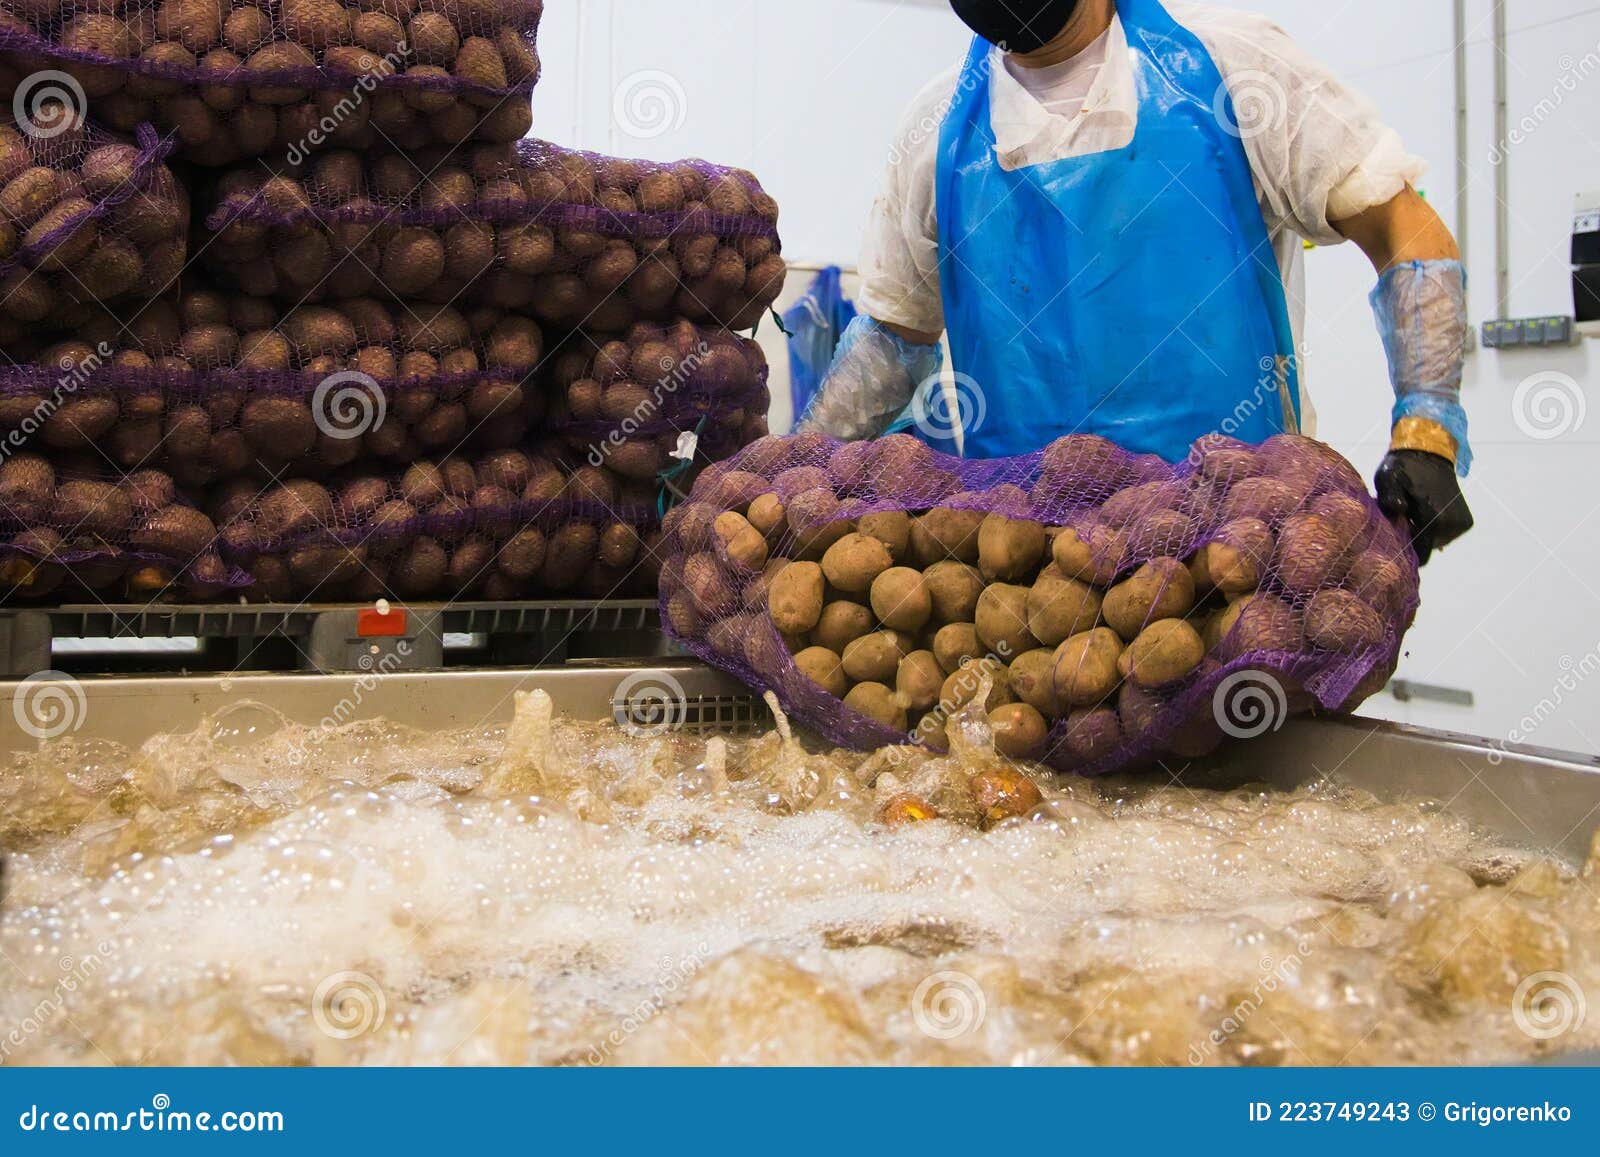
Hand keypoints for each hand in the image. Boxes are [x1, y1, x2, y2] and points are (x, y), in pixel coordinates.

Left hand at [1375, 450, 1473, 565]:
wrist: (1430, 453)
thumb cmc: (1404, 468)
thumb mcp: (1388, 479)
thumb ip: (1390, 496)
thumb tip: (1399, 509)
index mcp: (1433, 519)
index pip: (1421, 555)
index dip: (1405, 551)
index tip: (1395, 539)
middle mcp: (1451, 525)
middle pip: (1427, 548)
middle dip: (1413, 537)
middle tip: (1403, 517)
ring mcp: (1461, 524)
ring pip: (1436, 542)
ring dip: (1424, 531)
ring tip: (1414, 511)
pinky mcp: (1466, 522)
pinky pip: (1445, 535)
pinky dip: (1435, 528)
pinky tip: (1426, 512)